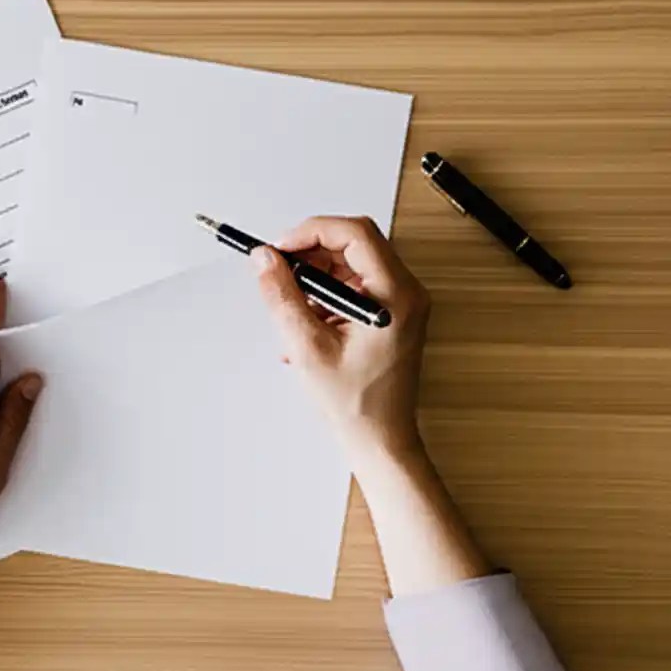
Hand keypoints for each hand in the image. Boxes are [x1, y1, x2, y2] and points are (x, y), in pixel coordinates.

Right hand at [253, 216, 429, 471]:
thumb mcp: (308, 347)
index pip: (354, 234)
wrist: (380, 439)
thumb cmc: (358, 404)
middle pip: (352, 244)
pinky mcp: (388, 315)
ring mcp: (399, 303)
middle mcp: (404, 293)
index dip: (311, 232)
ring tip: (294, 314)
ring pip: (349, 264)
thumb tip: (265, 261)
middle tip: (279, 273)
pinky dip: (324, 297)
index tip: (280, 248)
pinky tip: (307, 327)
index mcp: (395, 295)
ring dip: (314, 280)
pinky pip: (352, 286)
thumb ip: (283, 297)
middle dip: (310, 255)